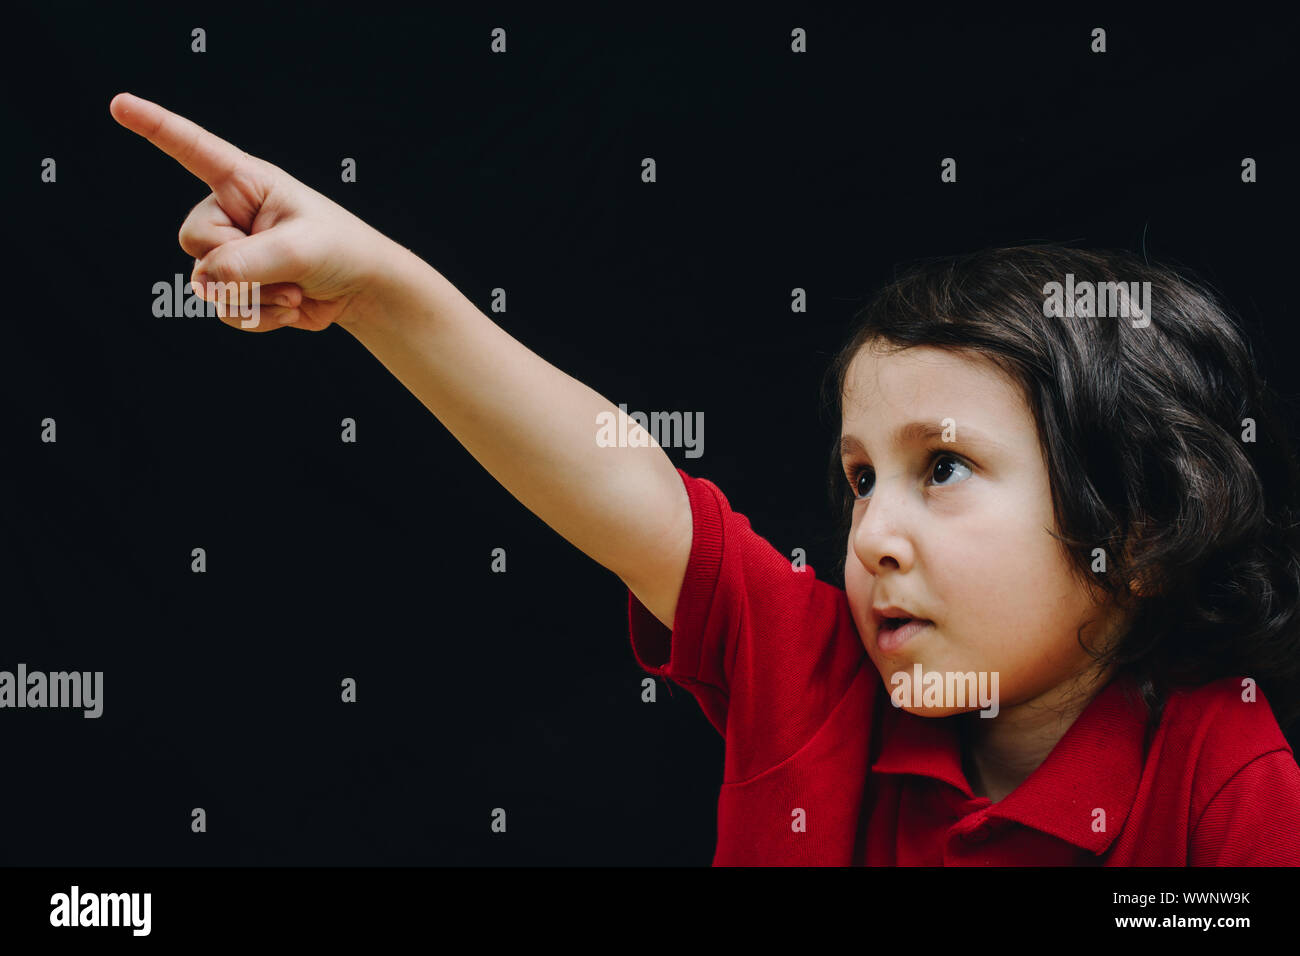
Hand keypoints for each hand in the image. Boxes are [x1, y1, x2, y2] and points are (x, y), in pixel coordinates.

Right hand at [110, 92, 397, 331]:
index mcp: (246, 181)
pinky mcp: (237, 285)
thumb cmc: (339, 250)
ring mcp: (230, 250)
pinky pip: (224, 309)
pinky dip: (257, 317)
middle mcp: (230, 211)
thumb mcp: (297, 251)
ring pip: (207, 283)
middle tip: (286, 269)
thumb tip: (203, 283)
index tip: (119, 104)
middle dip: (239, 265)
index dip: (154, 127)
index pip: (192, 149)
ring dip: (254, 298)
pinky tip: (287, 307)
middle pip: (196, 239)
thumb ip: (246, 262)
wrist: (360, 290)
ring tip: (293, 290)